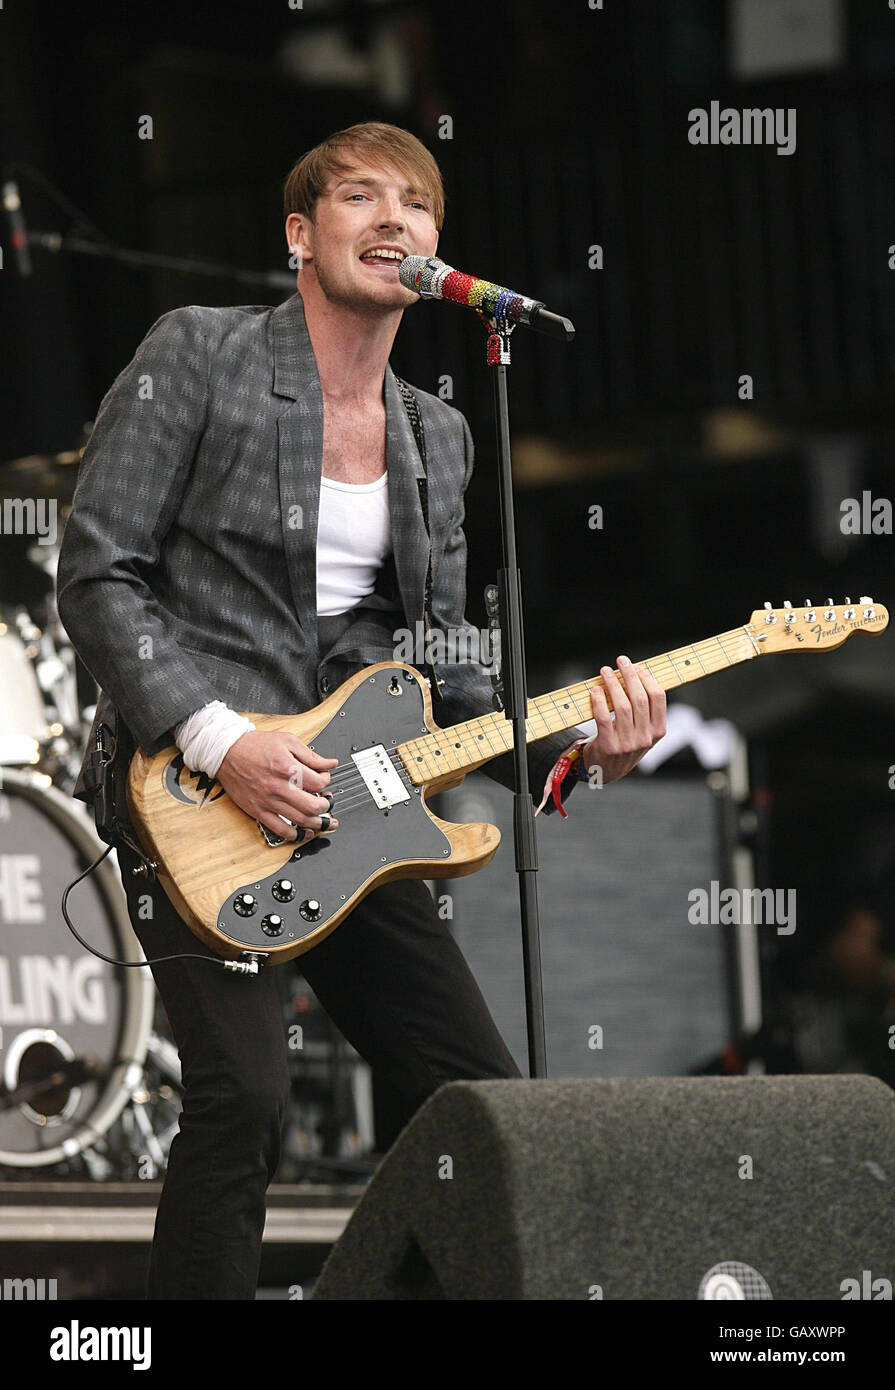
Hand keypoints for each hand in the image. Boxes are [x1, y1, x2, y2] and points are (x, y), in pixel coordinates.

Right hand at [217, 730, 338, 842]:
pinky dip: (295, 834)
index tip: (325, 780)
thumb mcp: (287, 741)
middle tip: (327, 803)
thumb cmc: (254, 746)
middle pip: (313, 806)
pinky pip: (280, 829)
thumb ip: (311, 755)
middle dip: (326, 806)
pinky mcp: (258, 810)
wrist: (226, 752)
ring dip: (316, 823)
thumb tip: (330, 763)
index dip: (327, 781)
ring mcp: (268, 801)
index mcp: (288, 768)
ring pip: (299, 820)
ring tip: (323, 821)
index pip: (318, 783)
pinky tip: (303, 832)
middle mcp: (278, 786)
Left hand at [581, 655, 665, 785]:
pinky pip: (603, 718)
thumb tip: (634, 675)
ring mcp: (628, 744)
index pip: (658, 698)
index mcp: (658, 731)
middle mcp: (645, 738)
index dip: (647, 679)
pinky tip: (595, 690)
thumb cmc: (625, 744)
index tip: (636, 667)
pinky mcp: (609, 746)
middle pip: (640, 699)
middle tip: (621, 661)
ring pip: (622, 706)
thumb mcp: (643, 731)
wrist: (607, 770)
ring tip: (605, 672)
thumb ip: (644, 710)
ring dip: (613, 684)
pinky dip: (599, 701)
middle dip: (630, 676)